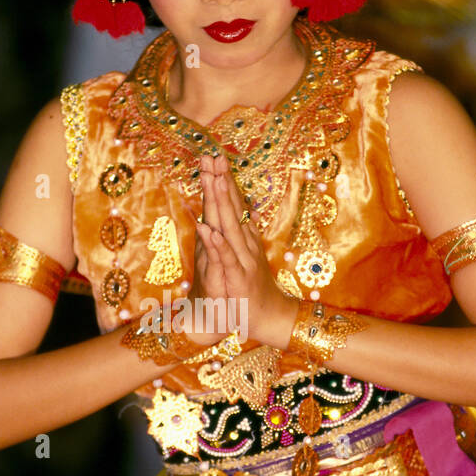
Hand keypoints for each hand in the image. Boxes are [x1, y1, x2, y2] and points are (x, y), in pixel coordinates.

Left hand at [195, 152, 295, 346]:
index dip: (224, 181)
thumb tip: (234, 213)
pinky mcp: (239, 279)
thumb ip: (237, 236)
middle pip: (233, 208)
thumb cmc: (251, 289)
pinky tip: (207, 228)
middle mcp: (246, 244)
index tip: (213, 157)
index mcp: (244, 238)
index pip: (234, 204)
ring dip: (221, 203)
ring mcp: (244, 260)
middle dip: (222, 182)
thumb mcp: (242, 258)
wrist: (269, 319)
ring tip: (212, 179)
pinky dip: (217, 243)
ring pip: (230, 227)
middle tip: (213, 156)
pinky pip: (227, 258)